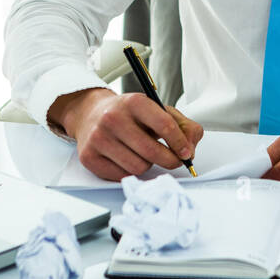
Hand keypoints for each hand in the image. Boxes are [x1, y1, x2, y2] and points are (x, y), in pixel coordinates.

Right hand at [48, 88, 204, 181]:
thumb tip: (190, 148)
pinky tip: (127, 158)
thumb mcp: (157, 110)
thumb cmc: (129, 115)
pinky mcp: (89, 156)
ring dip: (147, 164)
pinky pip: (122, 176)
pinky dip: (130, 171)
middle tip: (174, 160)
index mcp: (134, 102)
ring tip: (142, 153)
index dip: (180, 143)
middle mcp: (113, 118)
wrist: (91, 114)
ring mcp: (99, 138)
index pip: (164, 125)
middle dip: (169, 160)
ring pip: (138, 167)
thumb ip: (182, 126)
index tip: (187, 153)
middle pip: (152, 152)